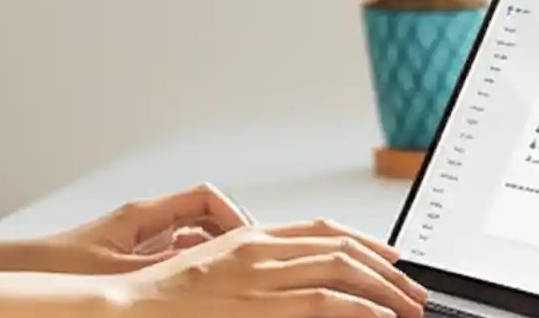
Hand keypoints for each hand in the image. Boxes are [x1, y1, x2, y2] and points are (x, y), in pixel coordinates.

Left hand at [40, 184, 250, 273]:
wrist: (24, 272)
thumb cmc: (61, 266)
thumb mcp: (121, 271)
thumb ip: (167, 267)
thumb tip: (207, 267)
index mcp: (145, 214)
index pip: (205, 199)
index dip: (234, 217)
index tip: (250, 243)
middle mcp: (147, 223)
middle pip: (206, 219)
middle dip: (232, 237)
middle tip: (254, 264)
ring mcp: (141, 243)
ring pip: (193, 242)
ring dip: (215, 256)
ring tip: (234, 279)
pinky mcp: (133, 263)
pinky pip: (175, 261)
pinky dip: (194, 271)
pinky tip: (201, 291)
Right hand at [121, 218, 426, 317]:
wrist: (125, 306)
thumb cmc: (161, 299)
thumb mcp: (209, 272)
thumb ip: (247, 270)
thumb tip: (285, 281)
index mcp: (247, 238)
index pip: (321, 230)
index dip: (363, 241)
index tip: (391, 256)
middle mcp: (258, 249)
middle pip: (339, 245)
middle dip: (385, 267)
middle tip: (413, 287)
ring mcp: (259, 276)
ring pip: (340, 268)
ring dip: (384, 288)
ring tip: (408, 306)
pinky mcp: (258, 305)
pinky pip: (324, 301)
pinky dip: (360, 306)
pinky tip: (379, 316)